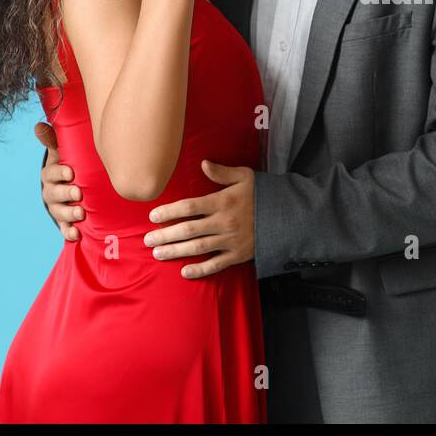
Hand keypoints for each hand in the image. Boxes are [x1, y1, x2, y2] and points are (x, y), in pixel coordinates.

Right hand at [36, 122, 81, 241]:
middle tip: (78, 193)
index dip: (60, 173)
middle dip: (66, 194)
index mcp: (51, 174)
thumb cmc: (68, 165)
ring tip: (81, 214)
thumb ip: (53, 140)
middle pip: (55, 194)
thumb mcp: (62, 153)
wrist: (71, 186)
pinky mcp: (65, 222)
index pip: (51, 173)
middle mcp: (51, 192)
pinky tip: (76, 235)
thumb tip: (38, 125)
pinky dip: (69, 232)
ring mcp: (57, 208)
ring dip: (69, 214)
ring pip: (60, 212)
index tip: (71, 172)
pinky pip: (65, 229)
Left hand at [143, 161, 254, 277]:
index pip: (189, 207)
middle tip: (148, 239)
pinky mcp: (238, 255)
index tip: (153, 216)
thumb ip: (222, 172)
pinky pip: (216, 264)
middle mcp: (224, 222)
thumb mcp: (245, 176)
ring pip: (198, 248)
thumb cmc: (263, 194)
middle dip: (166, 235)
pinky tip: (185, 272)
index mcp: (223, 202)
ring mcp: (230, 240)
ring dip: (176, 251)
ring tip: (158, 253)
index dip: (169, 211)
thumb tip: (203, 163)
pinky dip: (200, 270)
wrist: (287, 216)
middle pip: (188, 230)